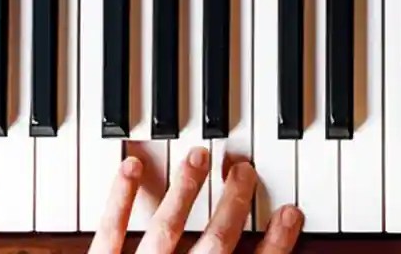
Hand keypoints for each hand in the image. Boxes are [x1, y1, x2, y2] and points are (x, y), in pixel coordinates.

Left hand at [88, 147, 304, 253]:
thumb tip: (252, 249)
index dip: (276, 242)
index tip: (291, 213)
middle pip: (215, 243)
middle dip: (234, 204)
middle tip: (245, 171)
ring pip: (167, 230)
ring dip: (186, 190)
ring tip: (199, 155)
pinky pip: (108, 234)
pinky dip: (121, 199)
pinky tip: (131, 166)